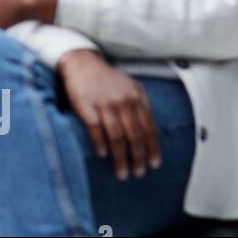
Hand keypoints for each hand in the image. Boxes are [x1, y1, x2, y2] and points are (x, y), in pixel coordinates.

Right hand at [58, 49, 160, 180]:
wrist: (83, 63)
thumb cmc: (107, 79)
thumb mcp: (130, 87)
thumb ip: (140, 105)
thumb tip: (149, 131)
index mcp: (137, 97)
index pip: (149, 127)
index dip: (152, 147)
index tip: (154, 164)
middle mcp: (124, 101)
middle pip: (135, 135)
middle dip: (138, 157)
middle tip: (139, 174)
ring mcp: (105, 104)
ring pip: (117, 136)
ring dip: (120, 157)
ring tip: (122, 173)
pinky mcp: (86, 106)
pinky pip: (95, 128)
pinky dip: (100, 143)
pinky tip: (103, 155)